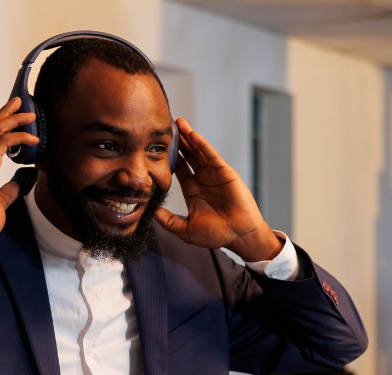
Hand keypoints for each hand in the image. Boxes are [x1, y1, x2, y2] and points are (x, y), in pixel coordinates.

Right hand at [0, 97, 38, 246]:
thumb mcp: (1, 201)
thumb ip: (8, 190)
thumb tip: (18, 183)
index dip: (3, 124)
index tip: (15, 115)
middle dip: (7, 113)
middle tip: (20, 102)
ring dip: (14, 119)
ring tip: (29, 114)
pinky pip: (3, 143)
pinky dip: (18, 137)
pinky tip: (32, 138)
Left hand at [155, 118, 281, 261]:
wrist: (239, 235)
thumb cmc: (216, 235)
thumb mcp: (186, 230)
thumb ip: (168, 221)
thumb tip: (151, 213)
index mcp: (193, 191)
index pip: (178, 170)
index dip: (168, 158)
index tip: (156, 147)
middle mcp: (202, 179)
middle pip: (187, 156)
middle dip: (177, 143)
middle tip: (164, 128)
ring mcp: (213, 174)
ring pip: (198, 151)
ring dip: (188, 137)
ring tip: (177, 123)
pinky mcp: (224, 171)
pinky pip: (210, 154)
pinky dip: (201, 143)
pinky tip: (191, 134)